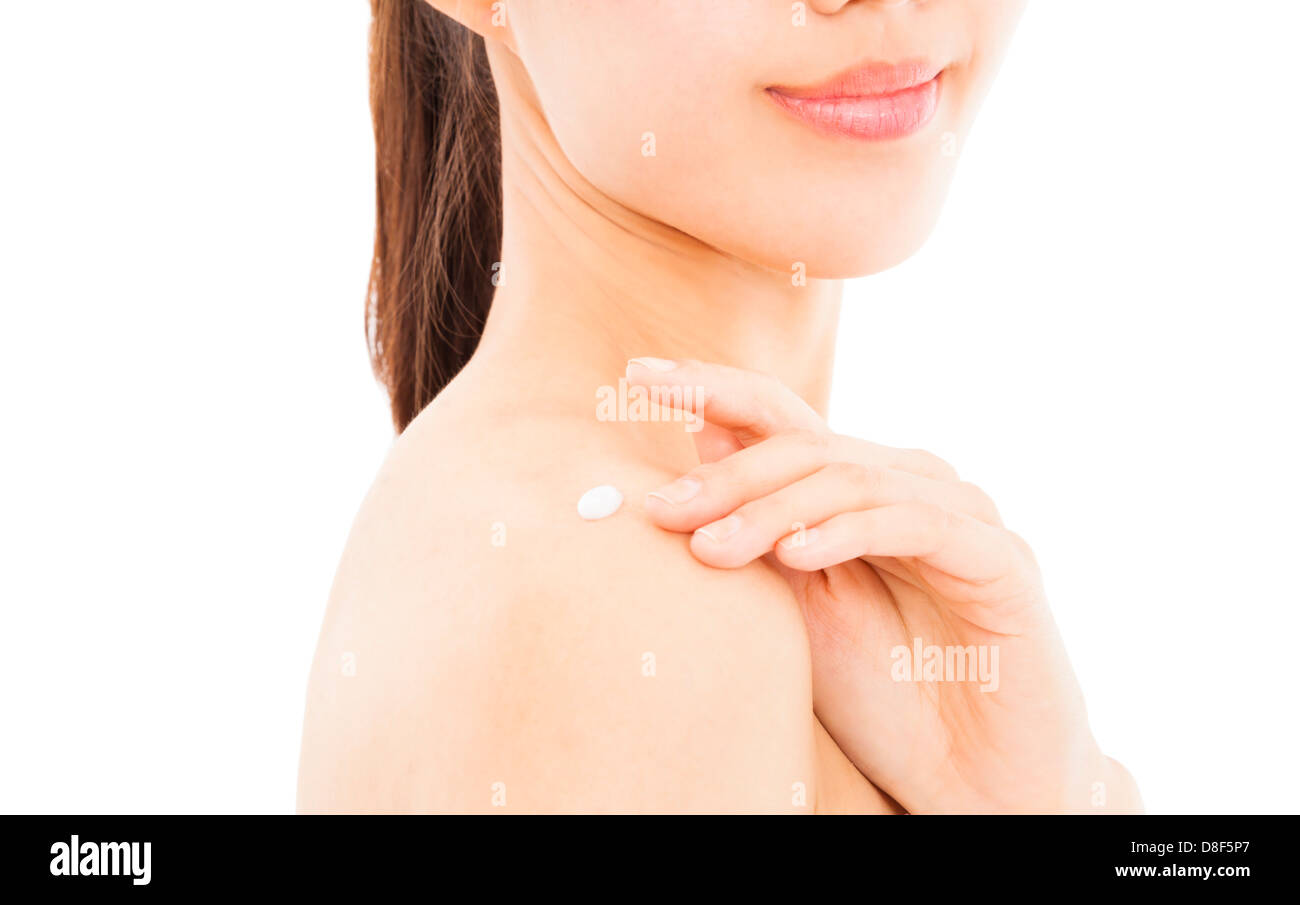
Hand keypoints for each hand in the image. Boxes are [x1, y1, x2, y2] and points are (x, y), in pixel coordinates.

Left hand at [628, 358, 1139, 813]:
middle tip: (661, 512)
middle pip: (807, 445)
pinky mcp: (999, 560)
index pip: (779, 419)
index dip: (712, 388)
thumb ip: (758, 530)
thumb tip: (697, 441)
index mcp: (858, 491)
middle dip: (727, 475)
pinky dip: (849, 532)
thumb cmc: (884, 697)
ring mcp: (960, 516)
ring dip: (773, 510)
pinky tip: (796, 557)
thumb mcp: (796, 608)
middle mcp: (910, 487)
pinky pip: (916, 523)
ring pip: (852, 478)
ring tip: (710, 549)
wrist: (972, 780)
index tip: (637, 376)